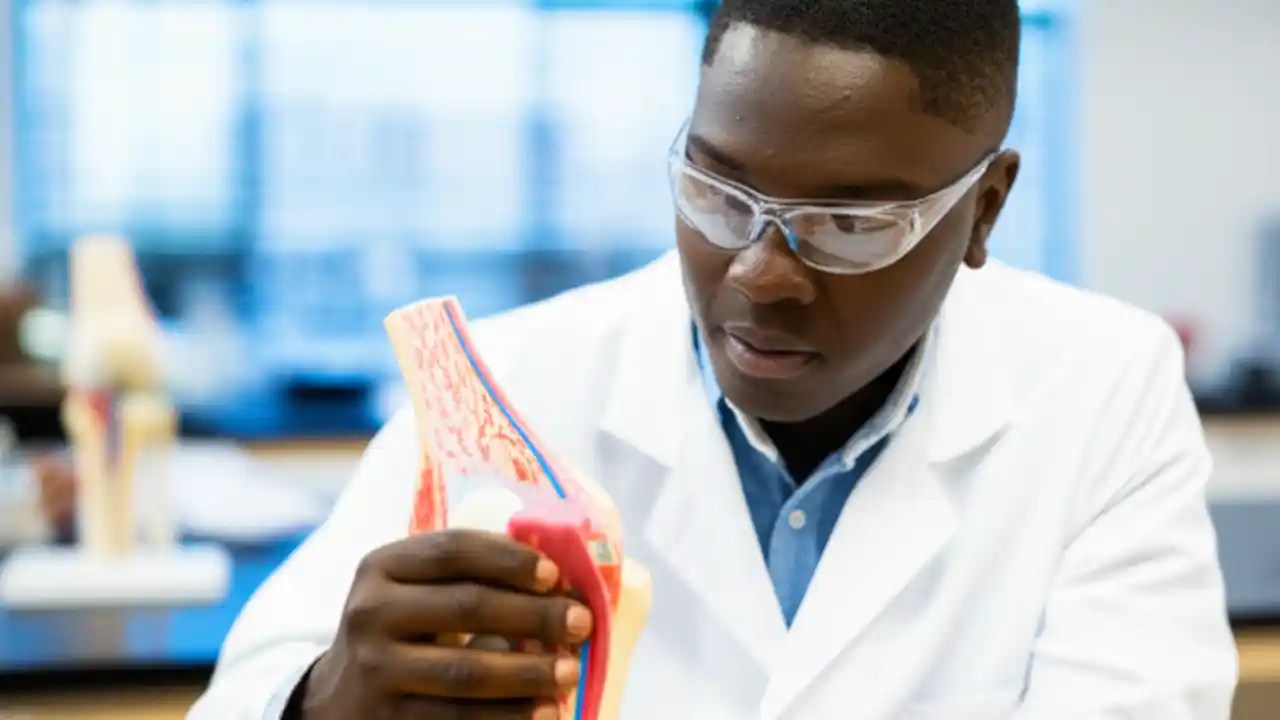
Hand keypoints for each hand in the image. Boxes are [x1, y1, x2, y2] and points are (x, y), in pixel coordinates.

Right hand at [300, 530, 593, 718]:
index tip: (555, 574)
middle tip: (581, 623)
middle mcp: (371, 612)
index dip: (510, 558)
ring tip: (569, 673)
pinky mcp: (387, 719)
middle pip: (467, 606)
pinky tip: (542, 712)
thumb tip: (562, 576)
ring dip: (528, 673)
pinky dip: (507, 717)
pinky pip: (458, 719)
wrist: (341, 698)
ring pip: (466, 671)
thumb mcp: (414, 590)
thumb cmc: (403, 629)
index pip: (454, 550)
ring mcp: (375, 670)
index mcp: (383, 566)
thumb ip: (470, 575)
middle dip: (534, 615)